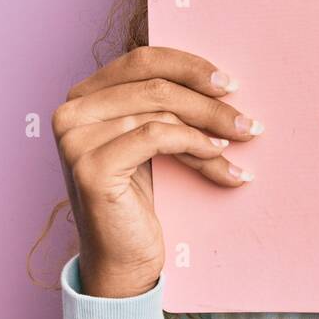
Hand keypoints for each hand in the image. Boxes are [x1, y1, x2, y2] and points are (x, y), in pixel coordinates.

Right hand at [52, 46, 261, 296]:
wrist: (123, 258)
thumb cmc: (140, 196)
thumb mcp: (152, 139)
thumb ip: (166, 105)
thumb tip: (221, 81)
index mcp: (84, 96)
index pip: (142, 60)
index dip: (189, 66)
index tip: (229, 83)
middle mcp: (71, 112)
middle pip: (155, 85)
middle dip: (209, 102)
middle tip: (247, 121)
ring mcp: (75, 139)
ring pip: (162, 112)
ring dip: (210, 128)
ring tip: (239, 143)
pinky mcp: (90, 166)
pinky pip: (157, 136)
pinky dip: (195, 145)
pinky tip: (218, 157)